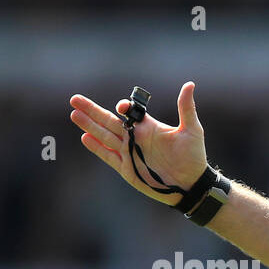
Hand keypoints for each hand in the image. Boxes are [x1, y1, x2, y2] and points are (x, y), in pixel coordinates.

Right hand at [69, 81, 208, 204]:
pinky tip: (85, 138)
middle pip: (109, 121)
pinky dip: (97, 148)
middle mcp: (135, 138)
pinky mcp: (127, 169)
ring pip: (104, 136)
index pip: (129, 113)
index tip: (122, 107)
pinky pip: (108, 156)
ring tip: (74, 114)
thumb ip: (186, 108)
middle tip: (74, 99)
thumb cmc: (194, 157)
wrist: (191, 184)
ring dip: (89, 126)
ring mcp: (129, 153)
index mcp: (147, 127)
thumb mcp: (192, 130)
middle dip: (92, 111)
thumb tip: (190, 84)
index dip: (123, 107)